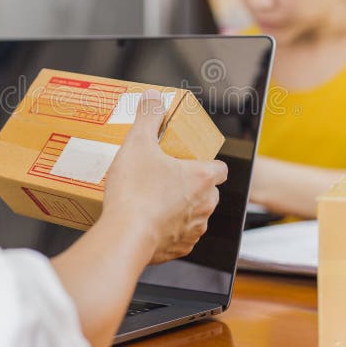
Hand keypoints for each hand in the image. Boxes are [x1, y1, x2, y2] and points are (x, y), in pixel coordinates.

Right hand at [103, 90, 227, 264]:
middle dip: (191, 186)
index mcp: (202, 177)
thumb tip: (153, 97)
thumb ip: (148, 116)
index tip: (189, 161)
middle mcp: (205, 205)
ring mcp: (194, 230)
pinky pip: (179, 237)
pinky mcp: (179, 249)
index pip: (220, 168)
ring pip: (195, 216)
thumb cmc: (135, 192)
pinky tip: (149, 222)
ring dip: (180, 209)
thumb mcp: (138, 143)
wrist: (125, 235)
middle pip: (208, 192)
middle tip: (166, 178)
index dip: (207, 163)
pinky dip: (168, 231)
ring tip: (153, 200)